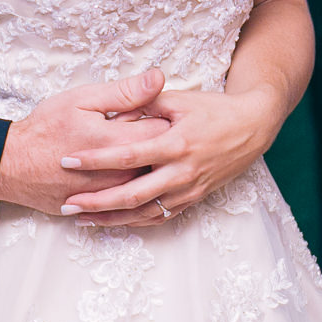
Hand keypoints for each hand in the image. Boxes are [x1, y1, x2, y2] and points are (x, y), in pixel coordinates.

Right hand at [0, 68, 169, 216]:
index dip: (161, 116)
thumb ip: (124, 92)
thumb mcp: (83, 100)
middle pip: (161, 158)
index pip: (165, 129)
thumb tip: (158, 78)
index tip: (149, 111)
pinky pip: (127, 198)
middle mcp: (123, 174)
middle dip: (156, 143)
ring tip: (124, 150)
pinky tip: (115, 172)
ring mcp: (114, 194)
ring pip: (146, 180)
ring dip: (144, 165)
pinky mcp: (103, 207)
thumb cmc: (46, 128)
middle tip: (136, 129)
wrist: (14, 165)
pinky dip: (127, 183)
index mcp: (121, 142)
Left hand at [56, 84, 290, 226]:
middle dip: (97, 202)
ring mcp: (189, 190)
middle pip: (132, 195)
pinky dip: (135, 222)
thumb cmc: (213, 109)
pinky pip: (161, 216)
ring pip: (144, 213)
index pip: (127, 155)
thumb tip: (111, 108)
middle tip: (68, 204)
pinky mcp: (194, 199)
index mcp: (175, 144)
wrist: (253, 127)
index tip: (68, 160)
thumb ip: (144, 103)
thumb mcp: (179, 99)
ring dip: (112, 219)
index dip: (96, 160)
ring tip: (81, 219)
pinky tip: (113, 222)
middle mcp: (181, 172)